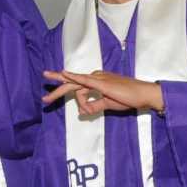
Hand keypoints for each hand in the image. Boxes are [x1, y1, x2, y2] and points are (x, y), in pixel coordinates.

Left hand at [42, 69, 162, 118]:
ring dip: (74, 100)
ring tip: (71, 106)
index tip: (49, 98)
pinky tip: (64, 74)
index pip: (74, 86)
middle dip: (56, 90)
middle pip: (70, 83)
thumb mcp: (107, 104)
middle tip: (43, 99)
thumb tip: (81, 112)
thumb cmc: (127, 98)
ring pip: (77, 88)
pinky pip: (85, 80)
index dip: (61, 92)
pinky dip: (74, 77)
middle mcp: (94, 77)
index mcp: (95, 81)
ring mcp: (98, 78)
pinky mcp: (102, 82)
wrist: (142, 94)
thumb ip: (93, 107)